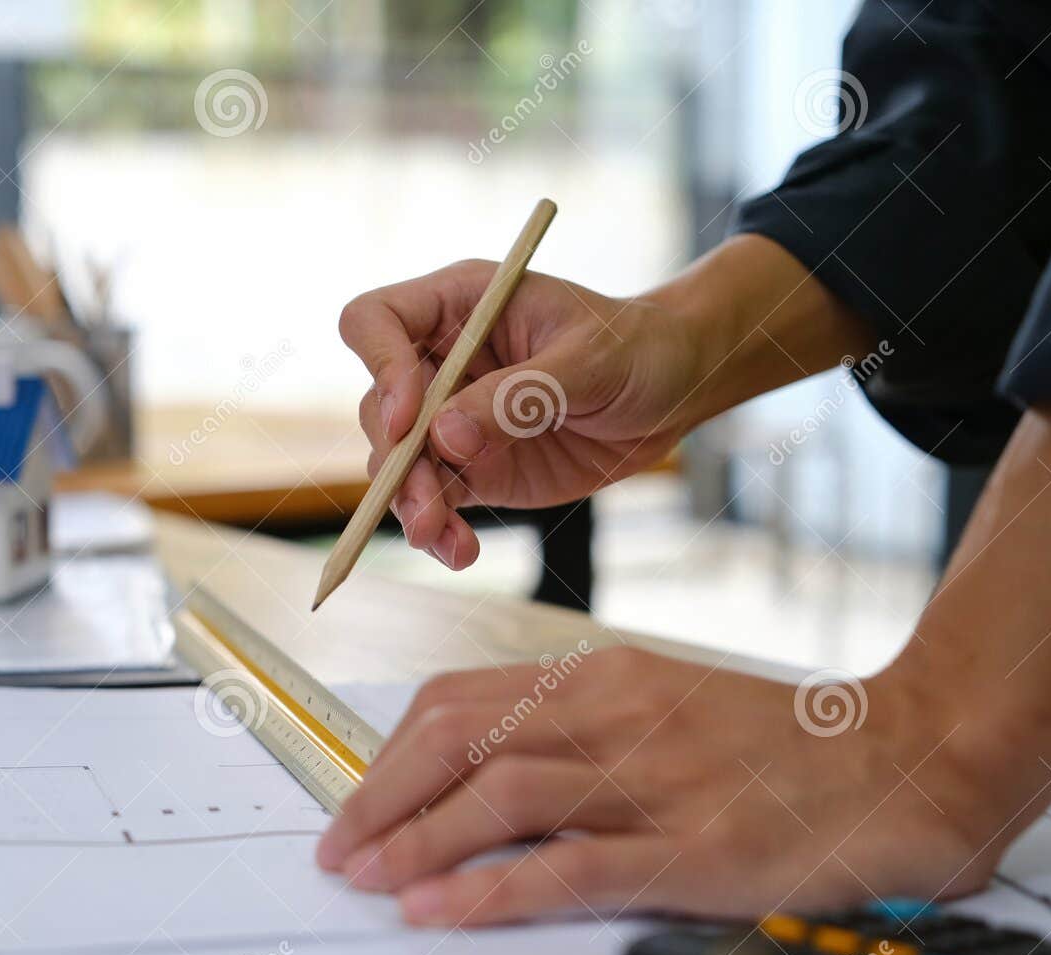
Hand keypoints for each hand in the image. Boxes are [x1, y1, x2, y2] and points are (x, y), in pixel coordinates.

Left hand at [315, 646, 1022, 924]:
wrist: (908, 759)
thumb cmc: (782, 746)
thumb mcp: (665, 708)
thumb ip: (580, 732)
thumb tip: (482, 775)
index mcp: (607, 678)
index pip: (462, 702)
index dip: (392, 755)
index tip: (358, 800)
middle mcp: (619, 715)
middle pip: (462, 739)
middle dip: (381, 796)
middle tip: (339, 847)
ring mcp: (657, 779)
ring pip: (503, 795)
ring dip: (417, 839)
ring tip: (368, 878)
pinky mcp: (695, 848)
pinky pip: (570, 864)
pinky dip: (491, 888)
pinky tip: (441, 908)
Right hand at [340, 261, 697, 569]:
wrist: (672, 392)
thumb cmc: (635, 349)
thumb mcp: (589, 361)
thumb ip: (517, 396)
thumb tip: (446, 438)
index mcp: (460, 306)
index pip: (377, 321)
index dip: (380, 367)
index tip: (408, 421)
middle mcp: (442, 360)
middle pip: (380, 406)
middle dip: (397, 460)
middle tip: (426, 506)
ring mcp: (452, 418)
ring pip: (399, 463)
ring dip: (412, 505)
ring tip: (442, 540)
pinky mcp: (472, 468)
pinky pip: (436, 500)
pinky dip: (441, 530)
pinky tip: (461, 552)